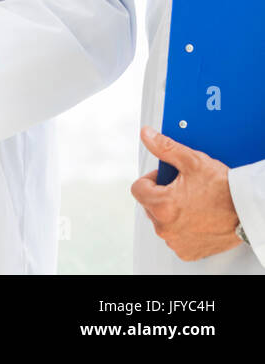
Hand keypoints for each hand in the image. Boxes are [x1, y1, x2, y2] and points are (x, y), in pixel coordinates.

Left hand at [131, 126, 241, 260]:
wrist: (249, 212)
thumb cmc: (225, 189)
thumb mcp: (192, 161)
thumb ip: (165, 147)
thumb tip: (147, 135)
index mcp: (162, 205)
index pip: (138, 188)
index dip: (151, 179)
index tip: (165, 178)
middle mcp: (165, 227)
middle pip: (149, 205)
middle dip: (161, 195)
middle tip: (183, 189)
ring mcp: (176, 241)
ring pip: (161, 221)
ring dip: (171, 212)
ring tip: (193, 203)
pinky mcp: (187, 251)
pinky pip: (175, 237)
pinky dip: (182, 228)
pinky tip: (197, 218)